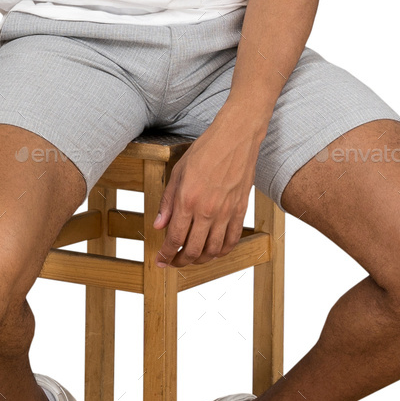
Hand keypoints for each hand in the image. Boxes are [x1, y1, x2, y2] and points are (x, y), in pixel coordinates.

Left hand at [152, 118, 264, 268]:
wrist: (235, 138)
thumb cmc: (205, 150)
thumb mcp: (178, 173)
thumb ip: (168, 203)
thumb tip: (159, 226)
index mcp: (187, 201)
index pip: (174, 239)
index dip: (165, 255)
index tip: (160, 260)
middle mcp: (207, 211)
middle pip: (193, 250)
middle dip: (180, 262)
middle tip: (173, 262)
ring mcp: (226, 212)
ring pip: (213, 250)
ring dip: (201, 260)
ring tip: (192, 258)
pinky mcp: (241, 210)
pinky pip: (233, 239)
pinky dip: (223, 251)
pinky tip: (215, 251)